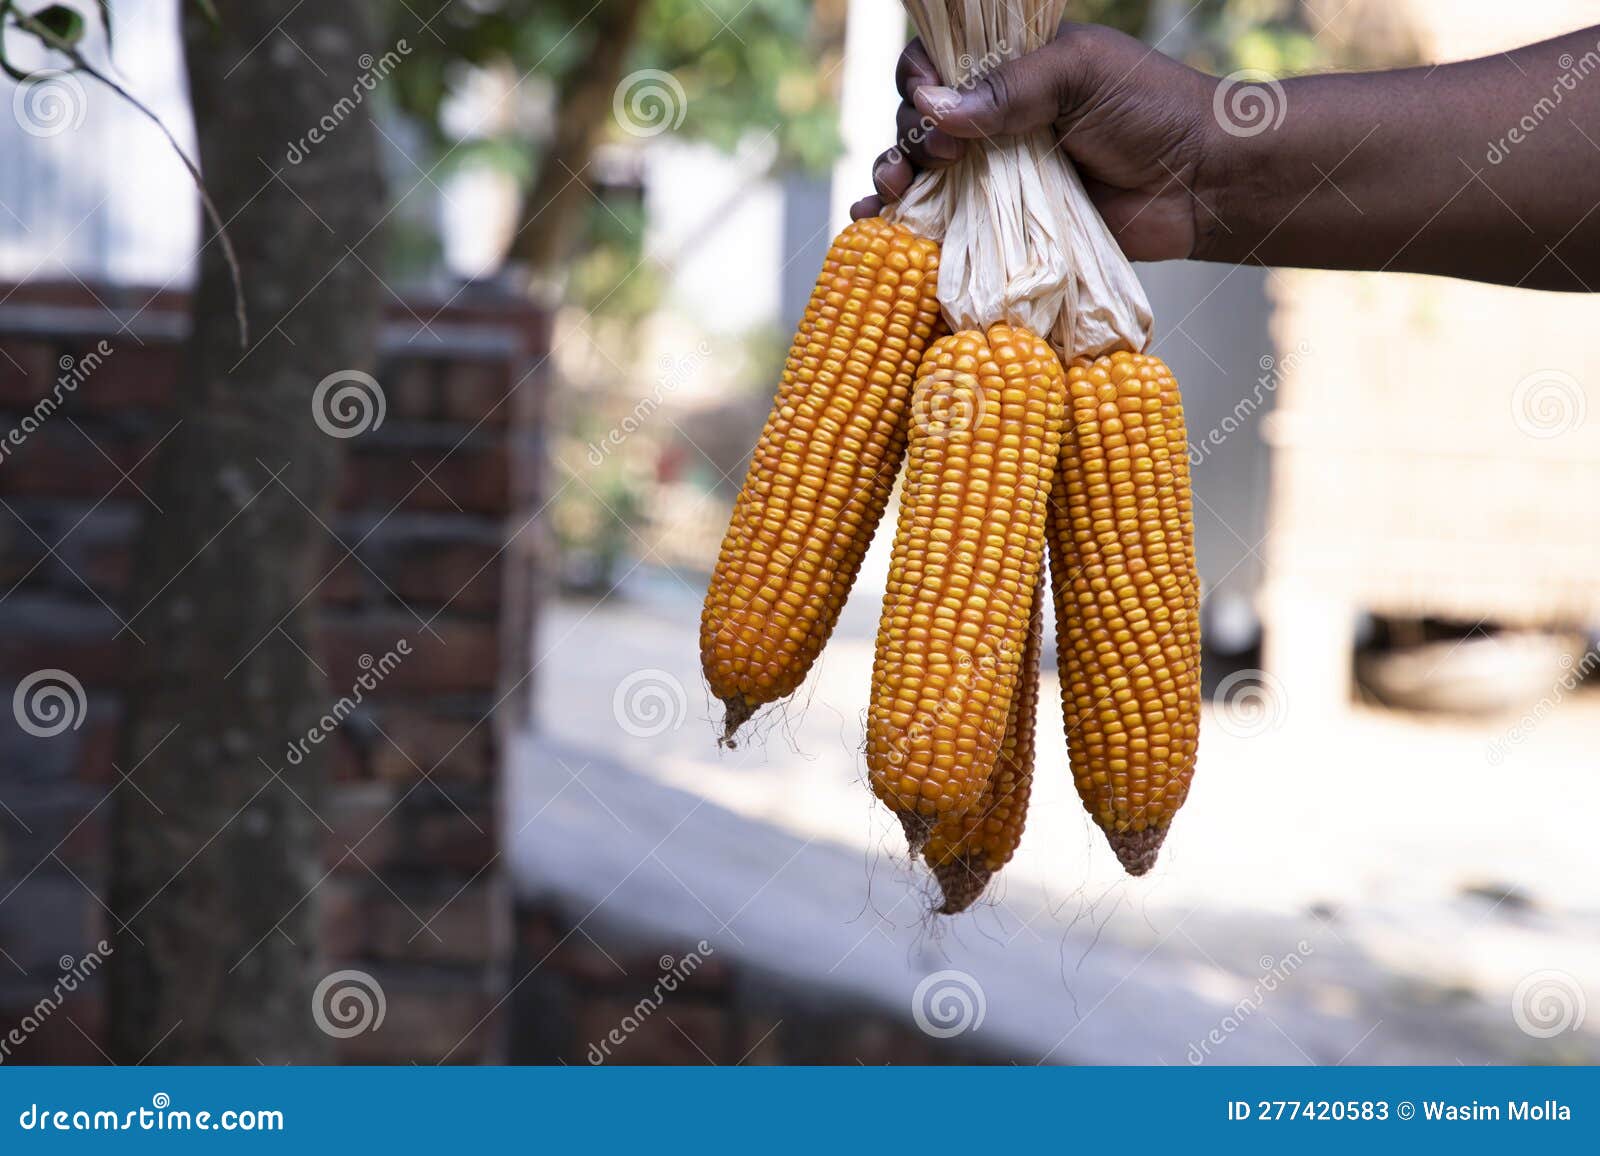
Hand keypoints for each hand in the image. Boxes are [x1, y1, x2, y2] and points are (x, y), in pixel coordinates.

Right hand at [851, 24, 1218, 262]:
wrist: (1200, 183)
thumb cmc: (1152, 111)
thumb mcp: (1079, 75)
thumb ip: (1008, 89)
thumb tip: (933, 109)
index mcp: (1010, 68)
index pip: (939, 63)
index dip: (921, 79)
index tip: (929, 100)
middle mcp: (995, 119)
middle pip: (919, 119)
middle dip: (908, 136)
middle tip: (932, 157)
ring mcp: (997, 174)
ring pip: (920, 172)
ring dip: (892, 176)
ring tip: (891, 192)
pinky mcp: (1006, 226)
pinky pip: (944, 223)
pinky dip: (902, 226)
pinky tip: (873, 226)